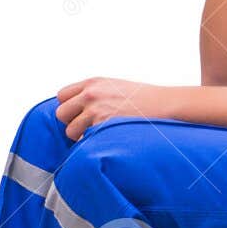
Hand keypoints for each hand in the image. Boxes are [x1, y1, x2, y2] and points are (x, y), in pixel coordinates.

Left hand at [55, 77, 174, 141]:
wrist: (165, 105)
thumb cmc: (144, 99)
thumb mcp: (116, 87)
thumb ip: (94, 94)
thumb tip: (76, 109)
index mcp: (93, 83)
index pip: (62, 96)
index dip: (69, 107)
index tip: (79, 114)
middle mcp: (91, 94)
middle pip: (61, 113)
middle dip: (71, 122)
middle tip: (88, 127)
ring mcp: (96, 110)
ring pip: (70, 131)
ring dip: (82, 136)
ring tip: (101, 134)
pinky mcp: (103, 126)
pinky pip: (84, 142)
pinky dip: (92, 144)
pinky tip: (107, 139)